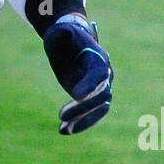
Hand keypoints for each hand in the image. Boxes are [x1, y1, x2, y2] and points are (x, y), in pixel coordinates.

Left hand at [42, 13, 113, 134]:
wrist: (69, 41)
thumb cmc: (63, 36)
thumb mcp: (59, 33)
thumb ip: (62, 34)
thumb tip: (63, 33)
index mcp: (97, 57)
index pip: (99, 74)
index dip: (90, 85)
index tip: (76, 96)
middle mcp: (104, 73)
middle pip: (102, 95)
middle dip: (83, 107)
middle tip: (61, 115)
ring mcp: (101, 87)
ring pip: (100, 108)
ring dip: (83, 120)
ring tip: (63, 129)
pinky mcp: (93, 97)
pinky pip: (93, 114)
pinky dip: (81, 123)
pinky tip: (64, 130)